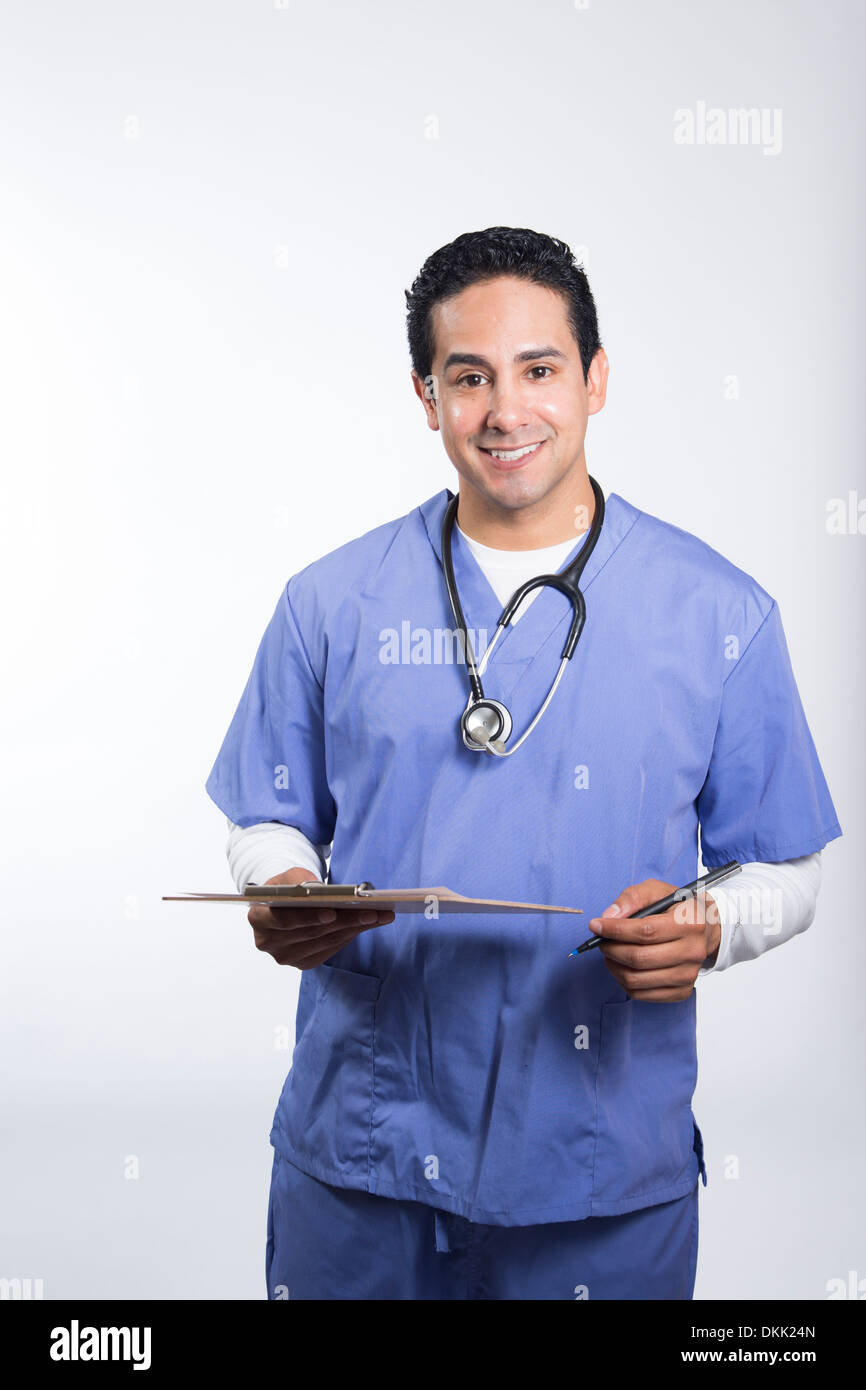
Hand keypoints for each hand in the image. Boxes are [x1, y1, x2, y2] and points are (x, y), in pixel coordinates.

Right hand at [248, 867, 395, 968]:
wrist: (283, 903)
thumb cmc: (286, 887)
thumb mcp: (289, 875)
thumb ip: (300, 881)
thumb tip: (322, 892)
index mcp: (258, 917)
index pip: (283, 920)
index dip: (308, 917)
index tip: (332, 912)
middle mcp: (268, 942)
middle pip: (312, 932)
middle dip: (345, 920)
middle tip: (372, 911)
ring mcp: (285, 956)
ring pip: (326, 941)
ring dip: (355, 928)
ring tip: (380, 916)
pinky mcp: (303, 963)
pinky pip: (331, 949)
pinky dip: (351, 935)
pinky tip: (369, 924)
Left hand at [589, 878, 721, 1001]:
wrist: (706, 929)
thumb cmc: (677, 908)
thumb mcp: (657, 891)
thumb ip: (632, 898)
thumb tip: (608, 917)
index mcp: (690, 922)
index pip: (645, 931)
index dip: (615, 930)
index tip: (596, 926)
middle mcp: (693, 951)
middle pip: (639, 958)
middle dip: (611, 949)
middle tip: (601, 940)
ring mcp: (689, 975)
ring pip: (636, 979)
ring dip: (614, 966)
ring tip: (610, 952)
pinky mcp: (681, 991)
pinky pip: (641, 993)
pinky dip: (623, 981)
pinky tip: (622, 966)